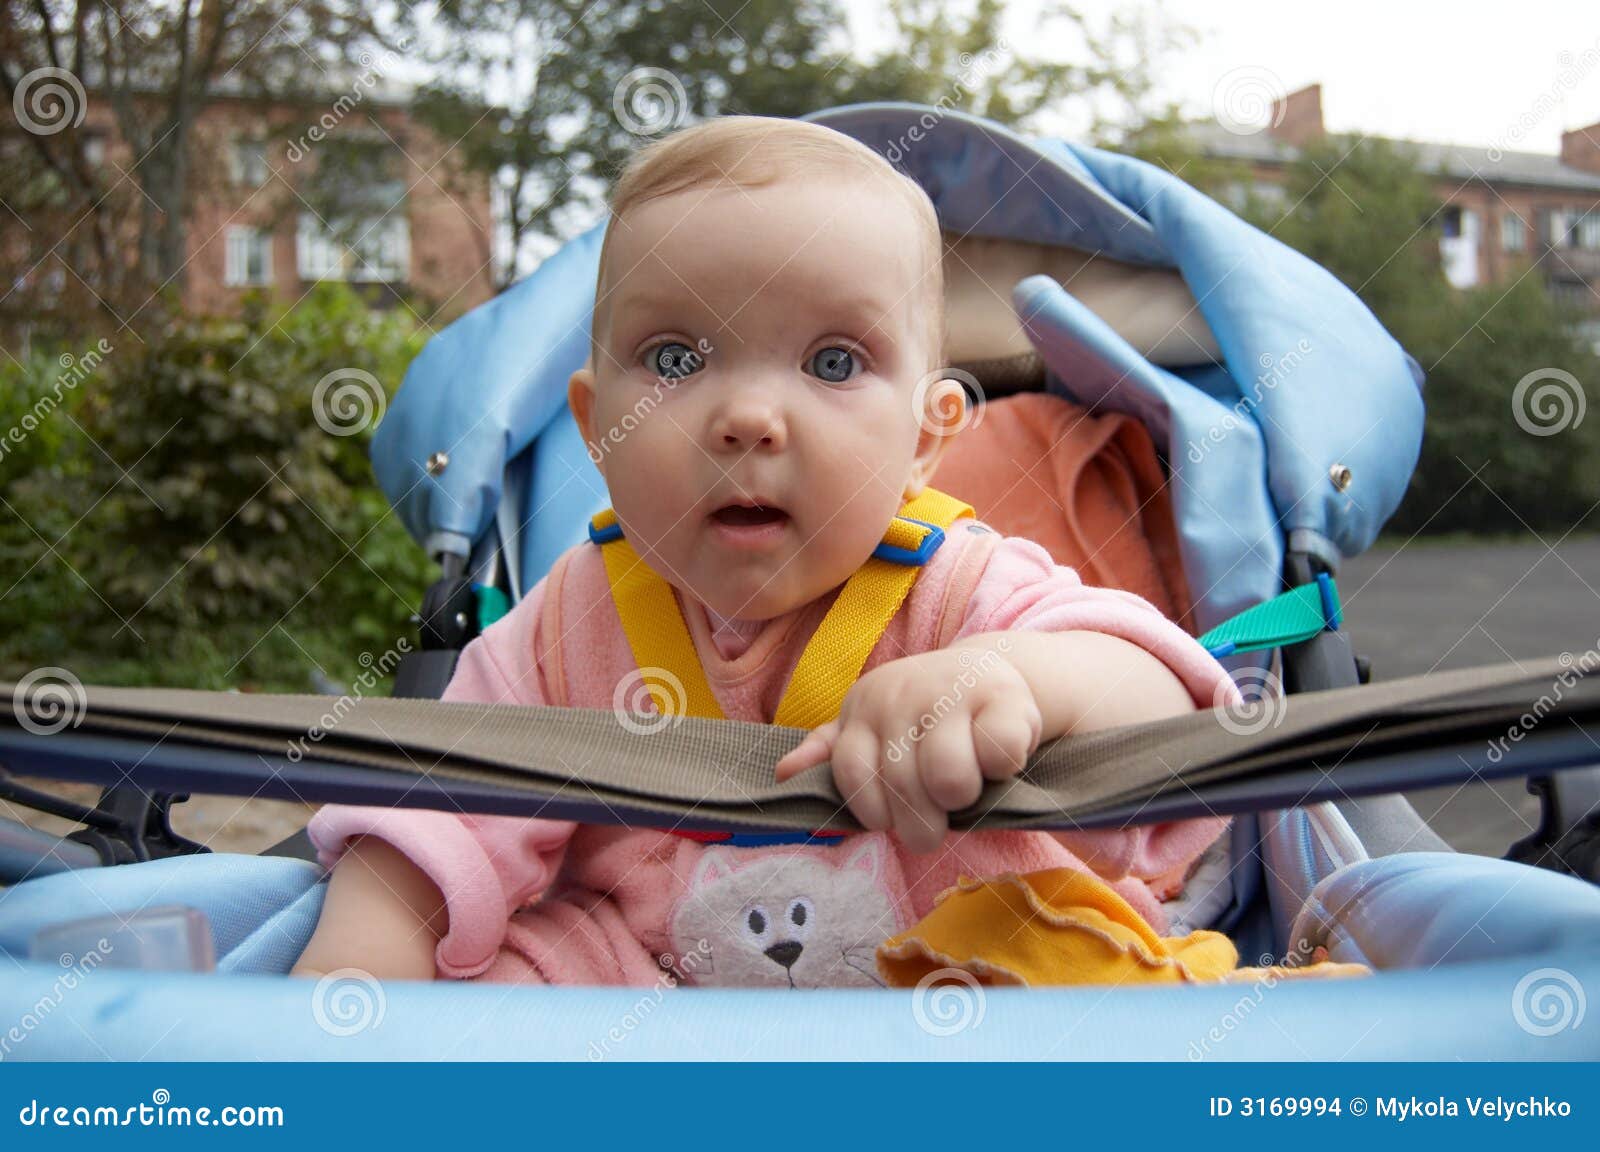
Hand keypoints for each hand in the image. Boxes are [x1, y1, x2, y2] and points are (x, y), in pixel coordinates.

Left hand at [773, 643, 1042, 852]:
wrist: (987, 671)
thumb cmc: (922, 717)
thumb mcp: (871, 730)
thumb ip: (831, 753)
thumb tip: (784, 773)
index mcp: (864, 709)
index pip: (852, 774)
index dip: (874, 811)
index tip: (891, 818)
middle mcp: (902, 696)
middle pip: (904, 788)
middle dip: (922, 825)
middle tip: (936, 818)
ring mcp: (952, 692)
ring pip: (949, 778)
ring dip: (961, 799)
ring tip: (965, 789)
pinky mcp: (1003, 695)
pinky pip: (999, 756)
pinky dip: (1002, 770)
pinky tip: (997, 761)